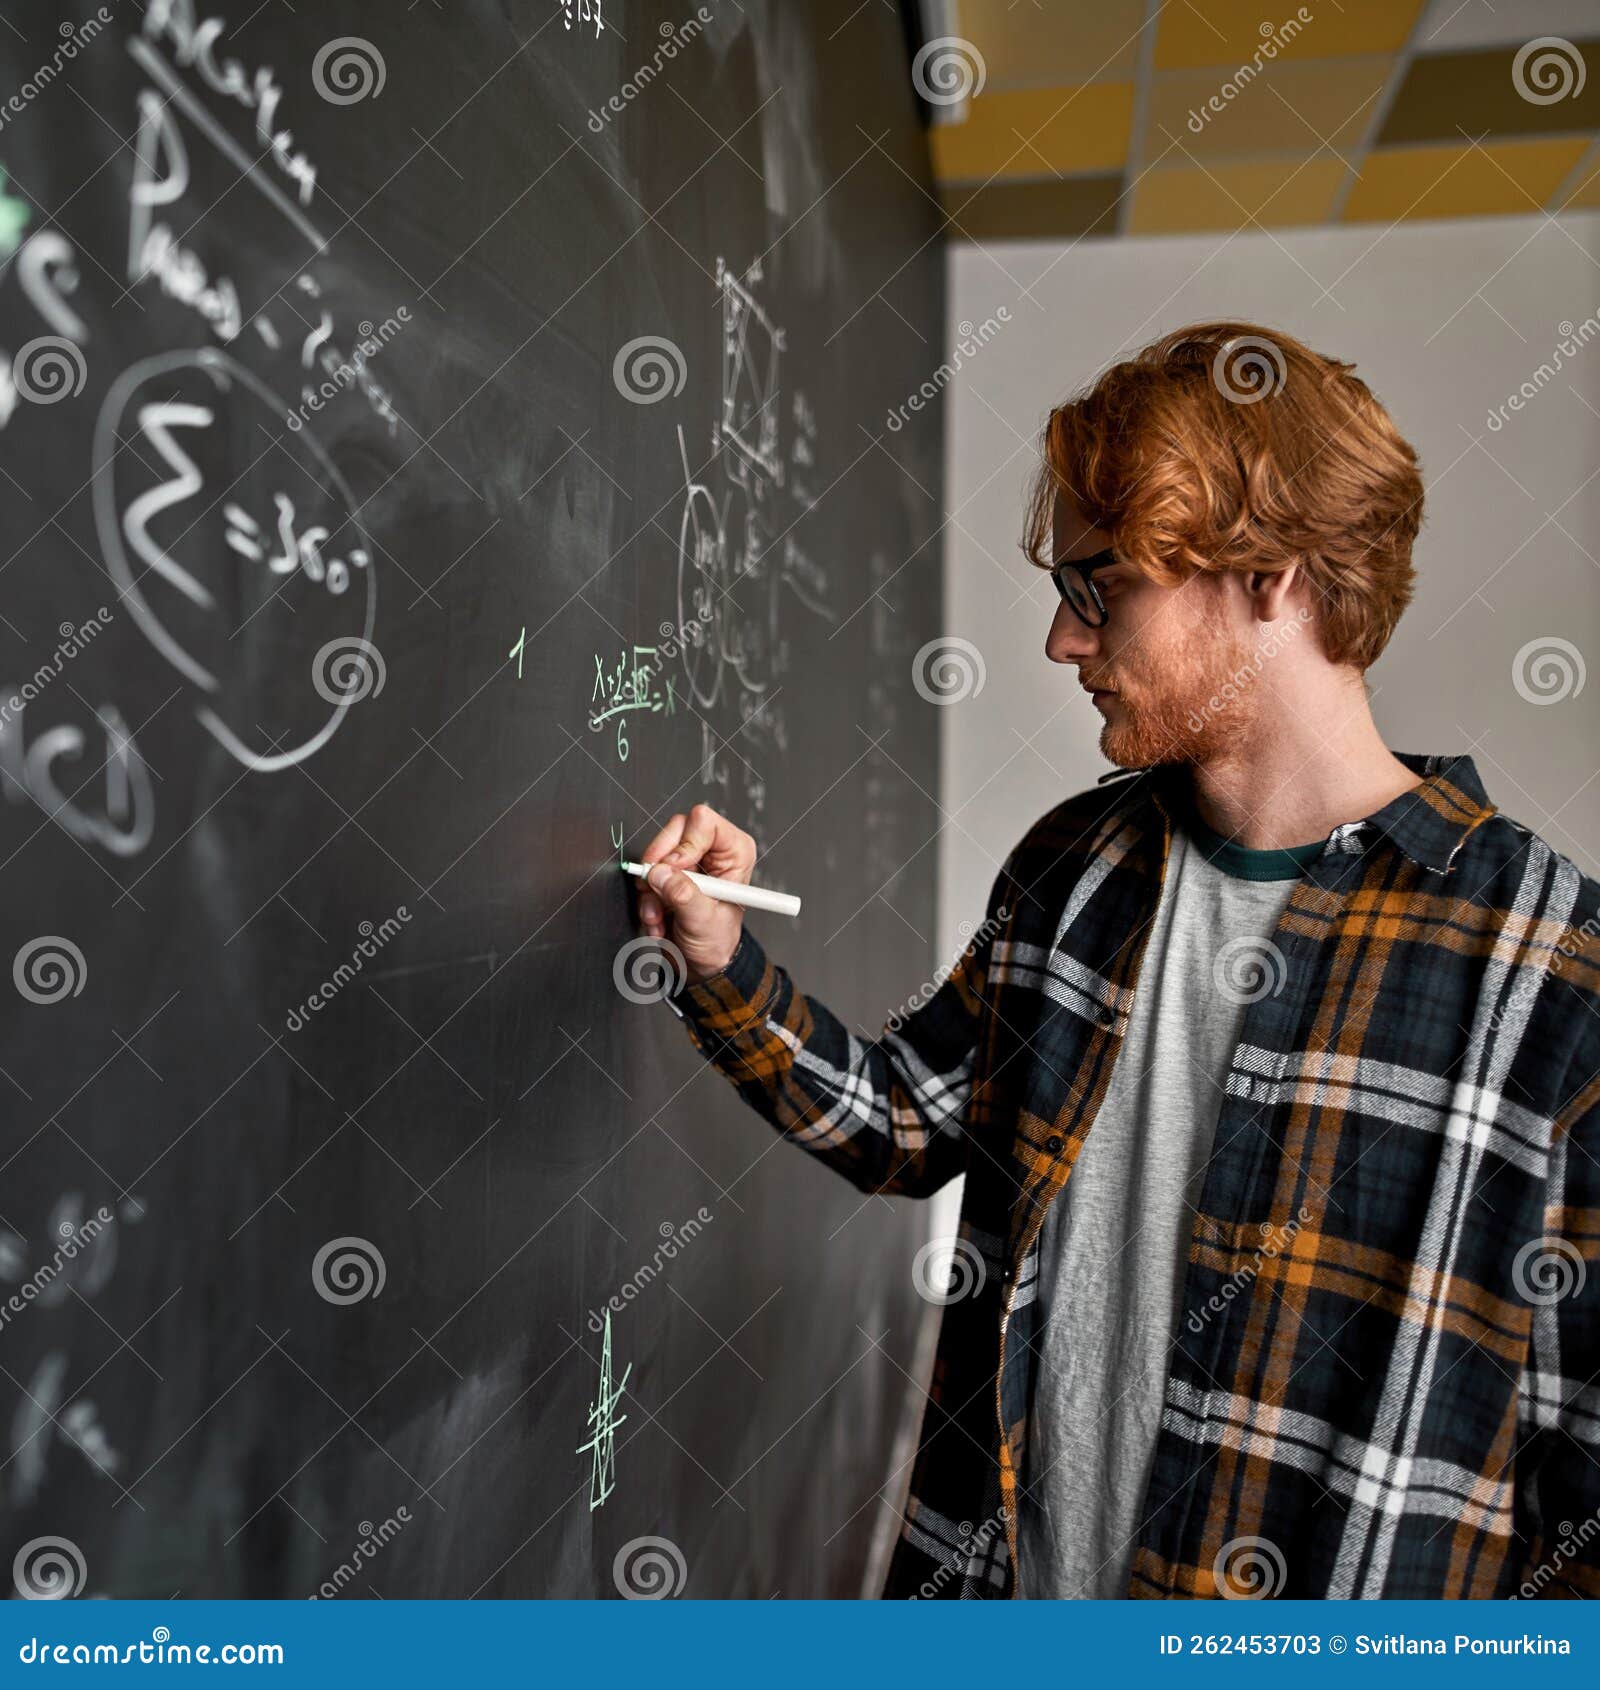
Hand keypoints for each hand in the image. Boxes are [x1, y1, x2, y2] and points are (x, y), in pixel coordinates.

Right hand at [635, 802, 753, 982]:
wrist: (701, 963)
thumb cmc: (716, 941)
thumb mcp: (704, 920)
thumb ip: (683, 895)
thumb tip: (660, 873)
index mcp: (734, 852)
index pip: (703, 821)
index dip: (684, 845)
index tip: (676, 870)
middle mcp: (711, 850)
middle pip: (674, 830)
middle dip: (661, 865)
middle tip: (659, 891)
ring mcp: (687, 860)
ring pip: (655, 853)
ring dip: (651, 888)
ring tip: (661, 915)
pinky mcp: (668, 873)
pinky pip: (645, 872)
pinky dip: (645, 897)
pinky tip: (658, 918)